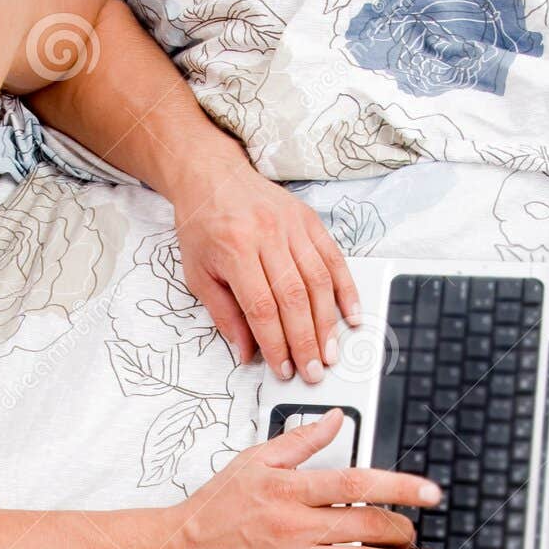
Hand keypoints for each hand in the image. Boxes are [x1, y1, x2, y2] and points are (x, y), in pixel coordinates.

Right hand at [165, 410, 440, 548]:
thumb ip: (300, 441)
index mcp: (290, 490)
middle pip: (364, 523)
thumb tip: (336, 420)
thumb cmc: (213, 509)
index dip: (400, 487)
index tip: (429, 493)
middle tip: (417, 530)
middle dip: (401, 527)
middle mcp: (295, 526)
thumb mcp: (253, 462)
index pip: (357, 483)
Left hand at [171, 154, 360, 380]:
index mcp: (235, 250)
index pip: (261, 307)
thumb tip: (248, 352)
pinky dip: (346, 289)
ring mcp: (292, 226)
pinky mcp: (310, 220)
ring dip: (328, 322)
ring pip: (318, 281)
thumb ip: (223, 314)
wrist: (212, 175)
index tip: (283, 369)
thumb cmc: (202, 227)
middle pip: (294, 298)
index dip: (275, 342)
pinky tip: (351, 315)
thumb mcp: (197, 274)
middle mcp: (267, 236)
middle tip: (313, 372)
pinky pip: (334, 258)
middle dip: (306, 341)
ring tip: (330, 353)